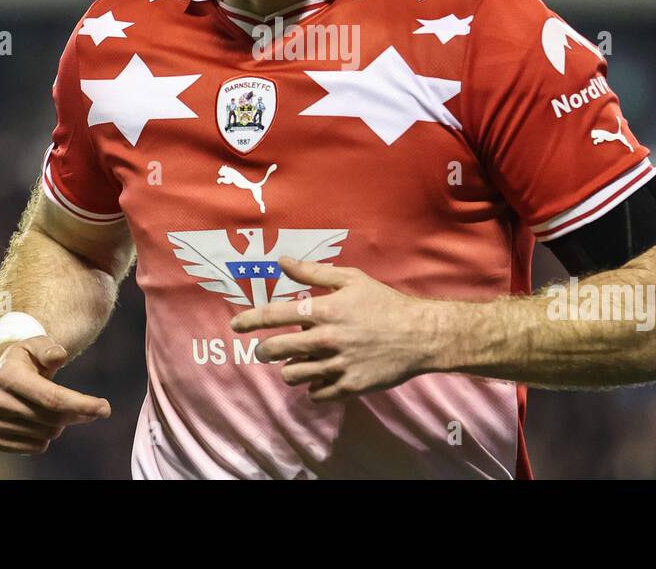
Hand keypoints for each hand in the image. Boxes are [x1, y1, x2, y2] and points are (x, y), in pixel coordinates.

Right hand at [0, 335, 110, 453]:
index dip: (81, 404)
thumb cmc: (25, 359)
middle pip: (52, 419)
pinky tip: (40, 420)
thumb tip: (58, 356)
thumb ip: (49, 349)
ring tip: (55, 407)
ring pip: (46, 435)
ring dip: (61, 424)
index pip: (51, 397)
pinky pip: (35, 447)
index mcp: (8, 375)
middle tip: (92, 407)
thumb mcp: (36, 344)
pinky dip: (45, 436)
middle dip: (77, 414)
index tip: (105, 408)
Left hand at [230, 258, 436, 401]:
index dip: (250, 320)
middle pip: (277, 350)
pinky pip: (316, 394)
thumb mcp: (351, 279)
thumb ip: (313, 272)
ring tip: (297, 362)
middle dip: (265, 351)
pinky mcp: (350, 387)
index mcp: (325, 310)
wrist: (419, 334)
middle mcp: (327, 338)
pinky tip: (320, 376)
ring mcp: (338, 365)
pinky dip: (313, 387)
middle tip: (267, 350)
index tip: (236, 325)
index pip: (275, 315)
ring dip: (289, 369)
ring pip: (293, 375)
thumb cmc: (383, 302)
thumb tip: (281, 262)